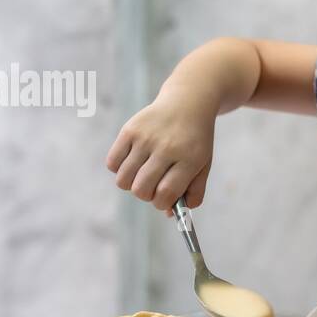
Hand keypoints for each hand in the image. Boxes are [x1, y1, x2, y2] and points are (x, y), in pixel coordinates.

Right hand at [107, 82, 217, 214]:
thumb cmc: (195, 141)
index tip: (163, 199)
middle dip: (146, 195)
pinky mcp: (129, 129)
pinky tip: (133, 161)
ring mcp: (146, 137)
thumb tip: (170, 214)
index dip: (161, 204)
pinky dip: (119, 169)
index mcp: (189, 159)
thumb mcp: (203, 165)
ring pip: (124, 180)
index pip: (165, 194)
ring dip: (131, 184)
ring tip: (142, 174)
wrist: (188, 103)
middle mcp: (167, 147)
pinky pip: (112, 163)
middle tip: (153, 185)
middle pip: (141, 190)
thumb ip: (192, 193)